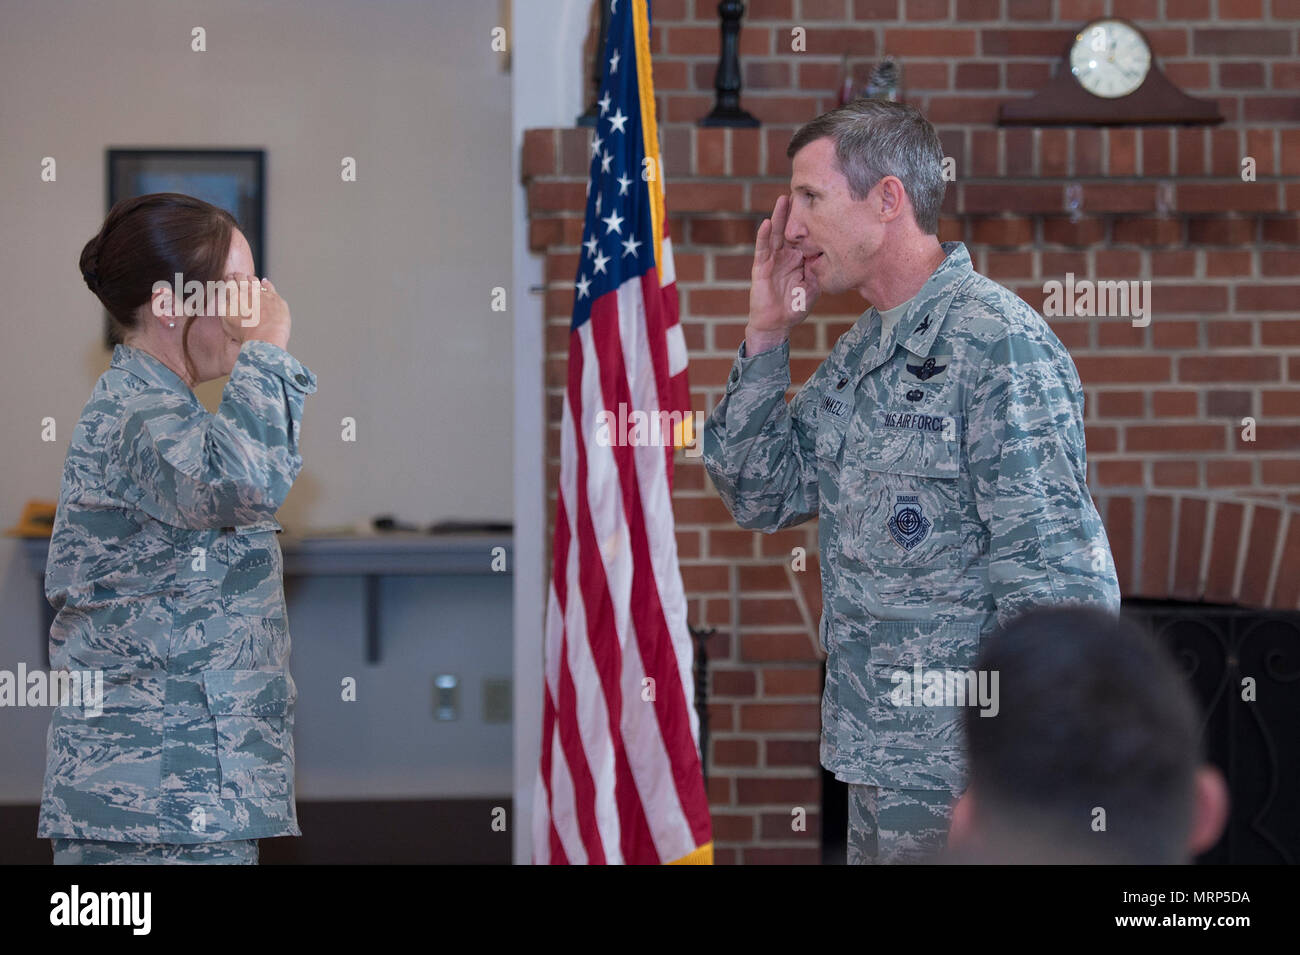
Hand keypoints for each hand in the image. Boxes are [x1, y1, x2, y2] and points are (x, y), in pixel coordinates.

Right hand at [222, 273, 289, 349]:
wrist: (265, 337)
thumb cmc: (245, 334)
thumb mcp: (226, 323)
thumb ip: (225, 310)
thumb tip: (226, 303)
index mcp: (234, 297)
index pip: (229, 284)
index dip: (228, 280)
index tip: (228, 278)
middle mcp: (247, 292)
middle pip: (241, 279)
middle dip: (238, 276)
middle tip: (236, 275)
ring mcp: (262, 294)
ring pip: (254, 281)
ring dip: (250, 279)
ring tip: (249, 278)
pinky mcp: (275, 298)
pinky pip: (269, 286)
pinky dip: (265, 283)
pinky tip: (264, 282)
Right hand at [746, 194, 819, 354]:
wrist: (776, 324)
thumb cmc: (794, 307)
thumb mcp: (813, 287)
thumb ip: (819, 272)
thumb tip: (830, 256)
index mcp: (798, 259)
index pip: (805, 235)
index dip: (811, 220)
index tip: (821, 203)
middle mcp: (785, 255)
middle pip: (790, 229)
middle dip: (794, 211)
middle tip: (802, 190)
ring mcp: (772, 260)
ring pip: (776, 234)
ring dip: (778, 216)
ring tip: (783, 199)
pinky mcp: (760, 267)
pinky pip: (762, 249)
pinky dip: (763, 236)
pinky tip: (766, 223)